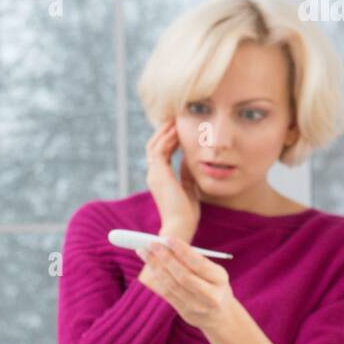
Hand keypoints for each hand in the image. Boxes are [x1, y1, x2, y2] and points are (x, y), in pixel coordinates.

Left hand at [137, 234, 235, 333]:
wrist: (221, 316)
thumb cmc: (214, 285)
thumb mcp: (214, 272)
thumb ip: (196, 261)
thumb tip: (168, 245)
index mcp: (219, 279)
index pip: (198, 264)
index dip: (182, 251)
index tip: (168, 239)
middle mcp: (210, 295)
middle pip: (183, 276)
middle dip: (165, 258)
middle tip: (151, 244)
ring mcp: (197, 306)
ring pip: (172, 285)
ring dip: (156, 267)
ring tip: (144, 252)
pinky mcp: (185, 313)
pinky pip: (167, 294)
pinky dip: (157, 279)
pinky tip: (150, 267)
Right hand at [145, 118, 201, 239]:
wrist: (180, 226)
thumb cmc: (186, 213)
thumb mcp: (189, 188)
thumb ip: (186, 173)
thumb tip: (189, 158)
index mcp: (160, 178)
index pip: (161, 152)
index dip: (169, 139)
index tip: (180, 128)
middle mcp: (154, 174)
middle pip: (154, 145)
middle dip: (165, 131)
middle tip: (176, 117)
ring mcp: (154, 174)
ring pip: (155, 145)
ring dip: (166, 131)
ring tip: (176, 119)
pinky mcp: (158, 174)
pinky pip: (159, 149)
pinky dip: (167, 138)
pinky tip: (178, 130)